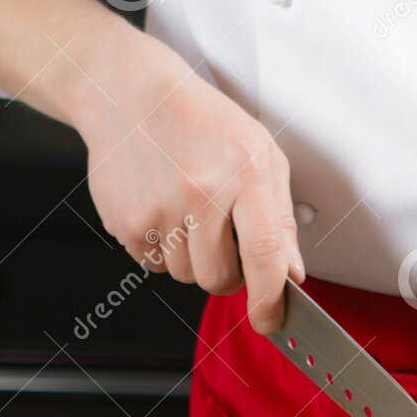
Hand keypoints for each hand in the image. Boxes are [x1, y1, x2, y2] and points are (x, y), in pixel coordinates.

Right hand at [75, 41, 303, 331]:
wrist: (131, 94)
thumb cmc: (202, 123)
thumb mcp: (259, 155)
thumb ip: (280, 218)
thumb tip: (291, 275)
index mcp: (245, 174)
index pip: (264, 256)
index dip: (270, 300)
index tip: (270, 321)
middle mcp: (201, 193)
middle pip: (219, 279)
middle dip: (225, 273)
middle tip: (219, 236)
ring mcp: (159, 209)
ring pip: (185, 277)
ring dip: (190, 258)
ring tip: (185, 209)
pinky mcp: (126, 221)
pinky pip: (153, 266)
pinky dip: (161, 249)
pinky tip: (160, 207)